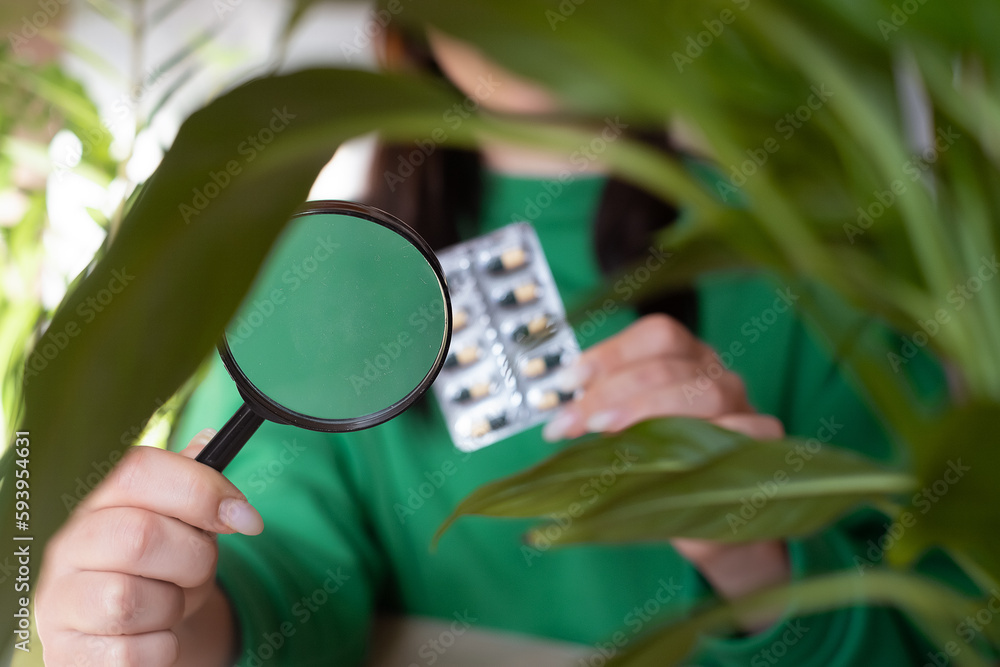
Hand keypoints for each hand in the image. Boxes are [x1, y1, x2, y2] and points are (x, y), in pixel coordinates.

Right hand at [36, 430, 262, 665]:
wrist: (134, 633)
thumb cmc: (162, 569)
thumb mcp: (181, 521)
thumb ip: (194, 482)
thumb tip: (212, 439)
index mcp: (100, 500)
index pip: (140, 470)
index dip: (202, 491)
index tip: (246, 518)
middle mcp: (69, 544)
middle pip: (140, 536)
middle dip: (194, 558)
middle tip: (200, 570)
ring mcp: (59, 600)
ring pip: (129, 599)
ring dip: (173, 606)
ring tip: (170, 604)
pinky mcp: (67, 652)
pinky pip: (129, 653)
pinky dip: (160, 649)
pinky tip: (156, 638)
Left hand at [543, 314, 789, 623]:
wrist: (718, 532)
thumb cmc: (668, 477)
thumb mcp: (628, 441)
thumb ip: (604, 417)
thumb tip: (558, 408)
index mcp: (685, 362)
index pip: (656, 336)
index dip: (609, 353)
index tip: (566, 381)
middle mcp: (716, 376)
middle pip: (668, 365)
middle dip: (610, 391)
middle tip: (568, 422)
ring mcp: (745, 406)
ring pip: (703, 391)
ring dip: (645, 410)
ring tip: (603, 433)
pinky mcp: (765, 443)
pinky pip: (738, 432)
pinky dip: (696, 442)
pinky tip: (662, 461)